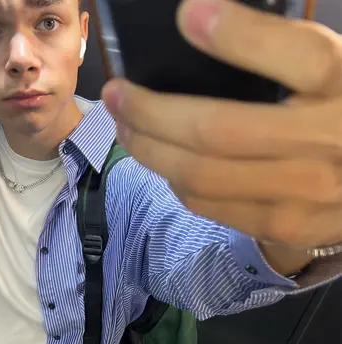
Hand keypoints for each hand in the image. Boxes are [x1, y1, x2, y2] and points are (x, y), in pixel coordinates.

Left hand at [102, 0, 341, 266]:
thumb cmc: (341, 117)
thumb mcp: (331, 72)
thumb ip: (283, 52)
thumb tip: (203, 21)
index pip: (302, 56)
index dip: (238, 35)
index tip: (188, 15)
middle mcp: (328, 144)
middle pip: (220, 131)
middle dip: (152, 112)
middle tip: (118, 95)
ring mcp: (303, 196)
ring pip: (202, 176)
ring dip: (150, 151)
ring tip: (127, 129)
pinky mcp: (284, 228)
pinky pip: (211, 205)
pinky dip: (176, 180)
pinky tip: (164, 160)